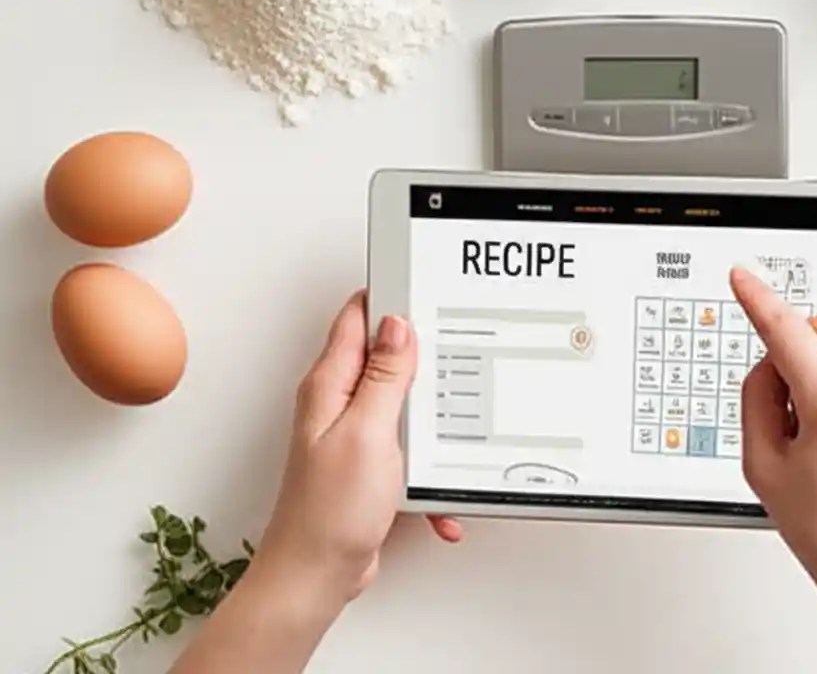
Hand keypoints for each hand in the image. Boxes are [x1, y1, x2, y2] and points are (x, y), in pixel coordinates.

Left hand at [172, 292, 463, 673]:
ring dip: (433, 432)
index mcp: (330, 386)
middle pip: (389, 359)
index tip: (425, 285)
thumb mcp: (368, 431)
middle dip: (427, 364)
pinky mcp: (371, 466)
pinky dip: (429, 477)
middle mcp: (339, 404)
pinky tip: (436, 499)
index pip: (358, 318)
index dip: (391, 297)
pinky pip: (411, 456)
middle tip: (455, 365)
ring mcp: (355, 435)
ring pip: (407, 408)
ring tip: (447, 450)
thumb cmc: (329, 511)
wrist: (316, 574)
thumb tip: (397, 325)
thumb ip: (385, 376)